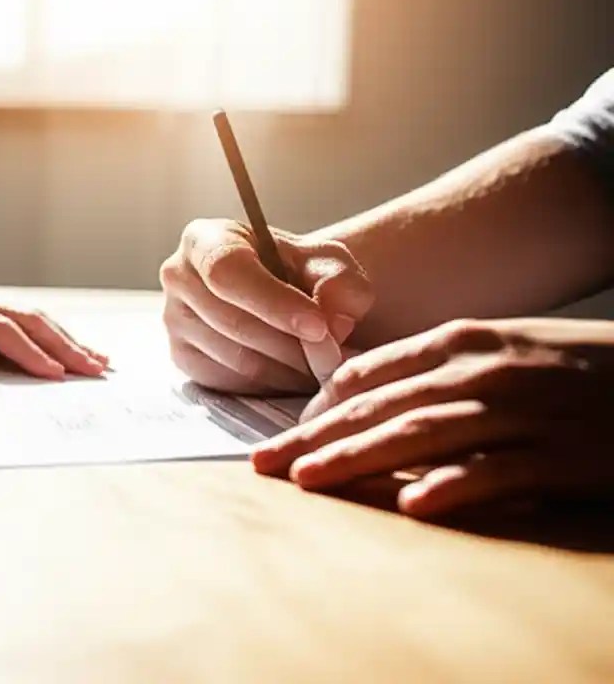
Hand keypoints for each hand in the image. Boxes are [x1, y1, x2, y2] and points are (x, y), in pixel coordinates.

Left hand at [0, 270, 107, 379]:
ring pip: (33, 316)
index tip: (56, 375)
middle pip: (29, 320)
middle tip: (98, 370)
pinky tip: (66, 344)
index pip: (1, 331)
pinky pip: (22, 317)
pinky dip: (50, 332)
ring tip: (99, 359)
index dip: (29, 353)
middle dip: (66, 346)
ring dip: (66, 337)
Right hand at [159, 219, 372, 394]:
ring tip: (322, 363)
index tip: (317, 326)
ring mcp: (174, 321)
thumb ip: (339, 283)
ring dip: (287, 368)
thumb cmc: (298, 272)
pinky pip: (230, 381)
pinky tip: (294, 371)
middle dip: (291, 345)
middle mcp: (178, 277)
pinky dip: (270, 383)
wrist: (281, 295)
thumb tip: (330, 320)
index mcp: (205, 239)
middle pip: (232, 321)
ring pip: (235, 357)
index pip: (227, 271)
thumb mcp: (329, 264)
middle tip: (333, 355)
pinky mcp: (182, 358)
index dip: (273, 302)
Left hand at [253, 318, 613, 517]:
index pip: (370, 372)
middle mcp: (482, 370)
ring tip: (308, 481)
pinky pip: (497, 471)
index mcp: (463, 340)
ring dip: (357, 457)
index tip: (286, 432)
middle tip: (264, 463)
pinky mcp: (561, 454)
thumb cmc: (580, 368)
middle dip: (315, 435)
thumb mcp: (505, 349)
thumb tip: (376, 395)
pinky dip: (453, 485)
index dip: (320, 404)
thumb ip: (441, 367)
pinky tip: (413, 504)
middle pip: (380, 405)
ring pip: (421, 434)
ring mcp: (521, 411)